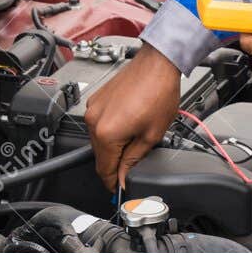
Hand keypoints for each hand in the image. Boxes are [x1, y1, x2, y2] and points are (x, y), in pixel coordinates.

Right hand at [85, 43, 180, 191]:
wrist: (157, 64)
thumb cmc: (158, 92)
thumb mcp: (152, 135)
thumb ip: (133, 159)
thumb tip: (123, 175)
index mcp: (106, 133)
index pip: (104, 169)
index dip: (113, 183)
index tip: (119, 188)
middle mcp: (94, 120)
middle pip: (100, 155)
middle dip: (115, 162)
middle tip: (133, 162)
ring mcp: (93, 108)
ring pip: (99, 140)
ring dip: (114, 144)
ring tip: (136, 134)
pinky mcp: (96, 99)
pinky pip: (99, 123)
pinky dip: (111, 129)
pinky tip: (129, 122)